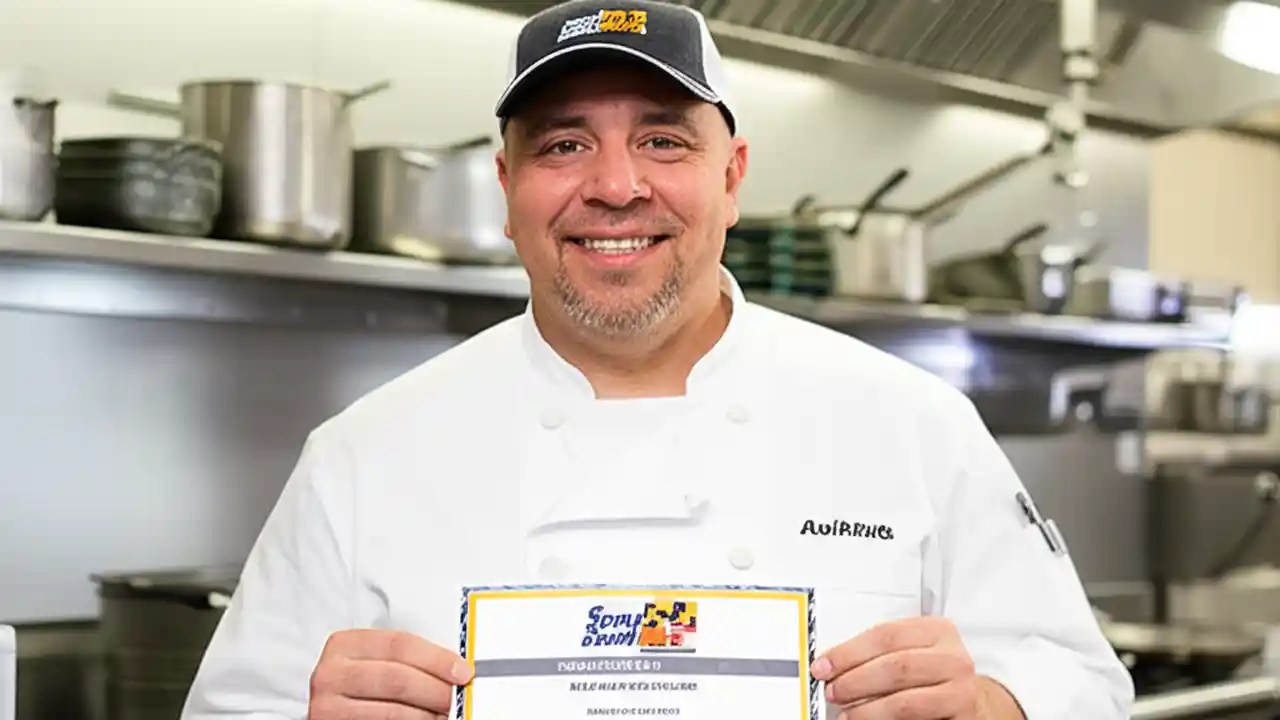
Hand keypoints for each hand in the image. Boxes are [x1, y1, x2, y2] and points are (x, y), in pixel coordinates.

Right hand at [309, 628, 473, 719]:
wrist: (326, 709)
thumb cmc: (356, 683)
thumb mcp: (371, 660)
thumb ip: (403, 659)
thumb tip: (453, 668)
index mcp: (344, 644)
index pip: (399, 645)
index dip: (436, 658)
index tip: (462, 671)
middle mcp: (332, 674)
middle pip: (397, 678)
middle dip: (435, 689)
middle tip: (458, 697)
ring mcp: (329, 706)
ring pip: (392, 711)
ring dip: (426, 714)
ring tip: (446, 714)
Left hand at [810, 617, 1023, 719]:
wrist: (971, 700)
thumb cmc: (932, 673)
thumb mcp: (912, 650)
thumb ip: (880, 653)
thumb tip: (832, 665)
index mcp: (938, 630)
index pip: (886, 636)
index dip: (849, 652)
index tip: (824, 665)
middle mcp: (953, 658)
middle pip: (895, 667)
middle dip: (855, 681)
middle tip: (831, 691)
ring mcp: (961, 690)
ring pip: (905, 702)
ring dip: (868, 710)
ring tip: (846, 714)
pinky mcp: (963, 719)